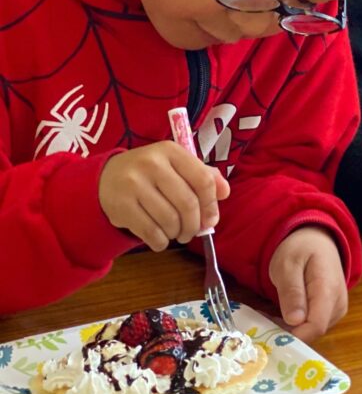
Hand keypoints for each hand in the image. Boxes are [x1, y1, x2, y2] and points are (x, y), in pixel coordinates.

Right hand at [99, 142, 229, 250]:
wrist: (105, 177)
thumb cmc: (151, 173)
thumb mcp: (176, 166)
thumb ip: (203, 176)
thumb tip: (225, 192)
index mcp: (170, 151)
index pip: (203, 180)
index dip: (211, 205)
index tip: (211, 220)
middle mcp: (151, 164)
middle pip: (187, 203)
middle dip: (194, 225)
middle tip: (191, 233)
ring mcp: (133, 184)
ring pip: (170, 220)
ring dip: (177, 234)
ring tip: (176, 233)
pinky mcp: (120, 205)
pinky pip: (151, 232)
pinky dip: (161, 242)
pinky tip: (161, 239)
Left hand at [270, 226, 347, 342]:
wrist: (316, 239)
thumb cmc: (300, 249)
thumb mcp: (287, 265)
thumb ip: (292, 292)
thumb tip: (295, 321)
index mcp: (328, 291)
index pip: (316, 326)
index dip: (293, 335)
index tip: (269, 332)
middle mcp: (338, 304)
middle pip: (313, 332)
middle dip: (287, 331)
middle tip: (263, 319)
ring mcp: (337, 309)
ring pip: (312, 331)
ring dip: (289, 328)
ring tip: (271, 313)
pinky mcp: (332, 312)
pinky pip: (313, 326)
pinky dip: (296, 323)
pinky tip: (283, 311)